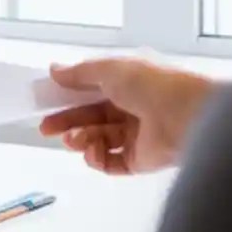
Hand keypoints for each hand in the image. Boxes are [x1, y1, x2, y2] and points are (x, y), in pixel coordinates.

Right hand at [39, 59, 219, 174]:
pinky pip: (111, 162)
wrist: (186, 114)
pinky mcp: (140, 160)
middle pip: (91, 117)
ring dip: (81, 140)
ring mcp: (136, 135)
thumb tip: (55, 70)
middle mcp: (132, 108)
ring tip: (74, 140)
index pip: (92, 91)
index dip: (68, 95)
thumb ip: (79, 72)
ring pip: (98, 140)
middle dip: (68, 122)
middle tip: (46, 127)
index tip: (46, 100)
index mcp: (128, 83)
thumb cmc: (151, 83)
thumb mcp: (108, 69)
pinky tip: (93, 151)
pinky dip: (97, 158)